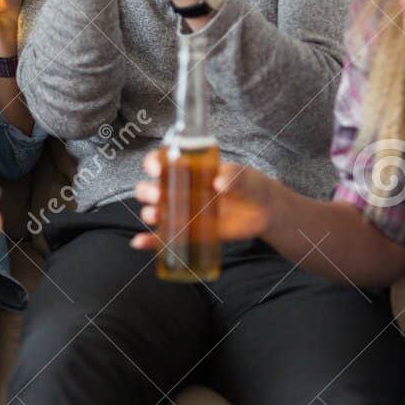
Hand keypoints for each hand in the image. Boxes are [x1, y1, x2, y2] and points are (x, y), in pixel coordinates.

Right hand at [130, 150, 273, 248]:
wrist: (264, 211)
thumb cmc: (250, 185)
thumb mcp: (244, 175)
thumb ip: (233, 176)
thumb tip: (219, 182)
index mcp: (189, 169)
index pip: (162, 162)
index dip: (153, 163)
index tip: (156, 168)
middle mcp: (179, 189)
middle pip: (151, 188)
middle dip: (147, 191)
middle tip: (158, 195)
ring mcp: (182, 212)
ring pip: (154, 212)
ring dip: (149, 214)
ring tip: (158, 216)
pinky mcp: (188, 232)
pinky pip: (164, 237)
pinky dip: (150, 241)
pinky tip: (140, 242)